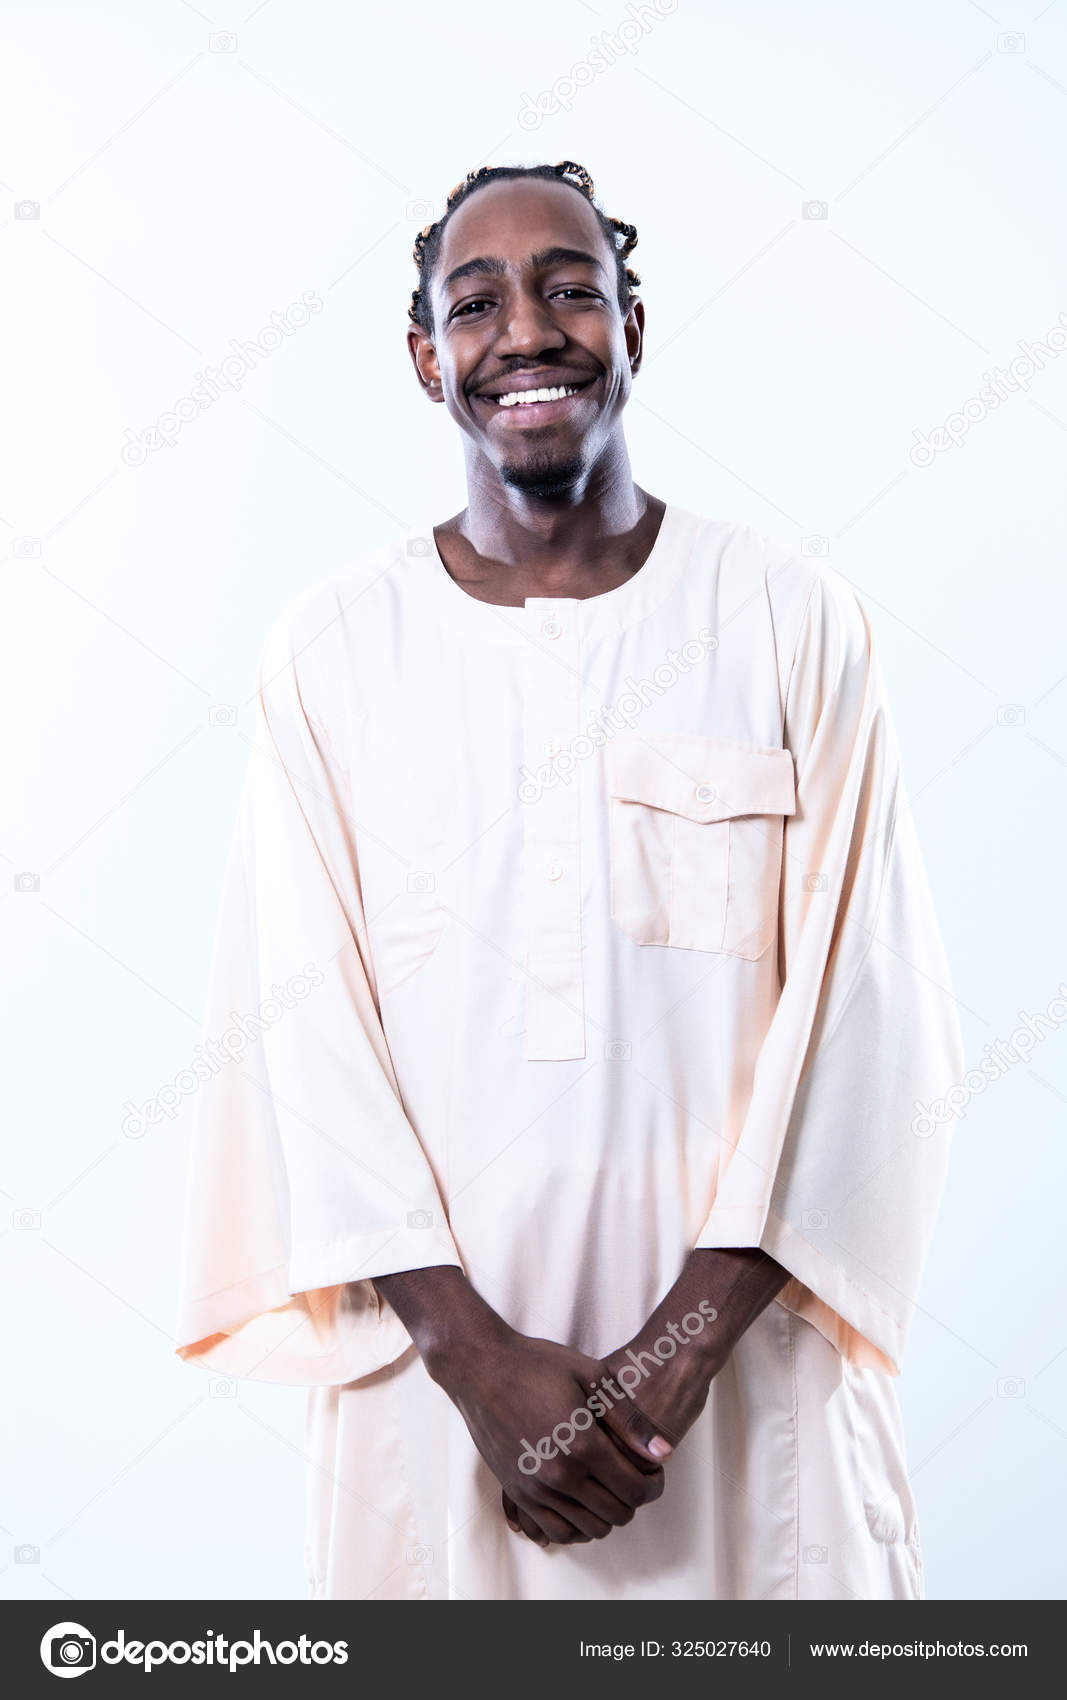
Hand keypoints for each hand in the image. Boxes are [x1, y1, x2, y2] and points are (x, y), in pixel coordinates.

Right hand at [373, 1267, 669, 1547]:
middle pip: (616, 1514)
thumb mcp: (593, 1376)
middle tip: (634, 1478)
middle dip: (634, 1500)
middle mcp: (560, 1474)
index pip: (635, 1490)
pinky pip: (556, 1530)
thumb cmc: (538, 1364)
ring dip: (607, 1514)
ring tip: (608, 1488)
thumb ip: (630, 1419)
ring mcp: (535, 1488)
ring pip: (588, 1528)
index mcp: (583, 1444)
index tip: (653, 1472)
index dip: (653, 1485)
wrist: (480, 1368)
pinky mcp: (517, 1493)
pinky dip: (577, 1525)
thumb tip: (664, 1453)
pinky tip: (582, 1501)